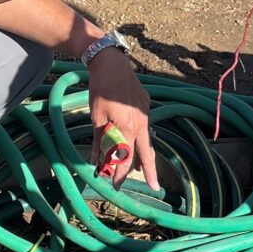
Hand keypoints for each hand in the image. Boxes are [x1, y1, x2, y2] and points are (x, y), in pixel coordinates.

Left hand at [85, 47, 159, 192]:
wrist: (112, 64)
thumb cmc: (101, 90)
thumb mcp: (96, 118)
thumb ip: (100, 141)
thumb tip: (98, 162)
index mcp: (128, 128)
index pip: (125, 159)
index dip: (120, 174)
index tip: (116, 186)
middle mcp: (141, 123)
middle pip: (146, 153)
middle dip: (150, 172)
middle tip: (156, 187)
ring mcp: (146, 114)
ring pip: (146, 140)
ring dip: (143, 155)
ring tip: (140, 168)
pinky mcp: (146, 105)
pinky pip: (144, 126)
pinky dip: (139, 136)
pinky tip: (133, 138)